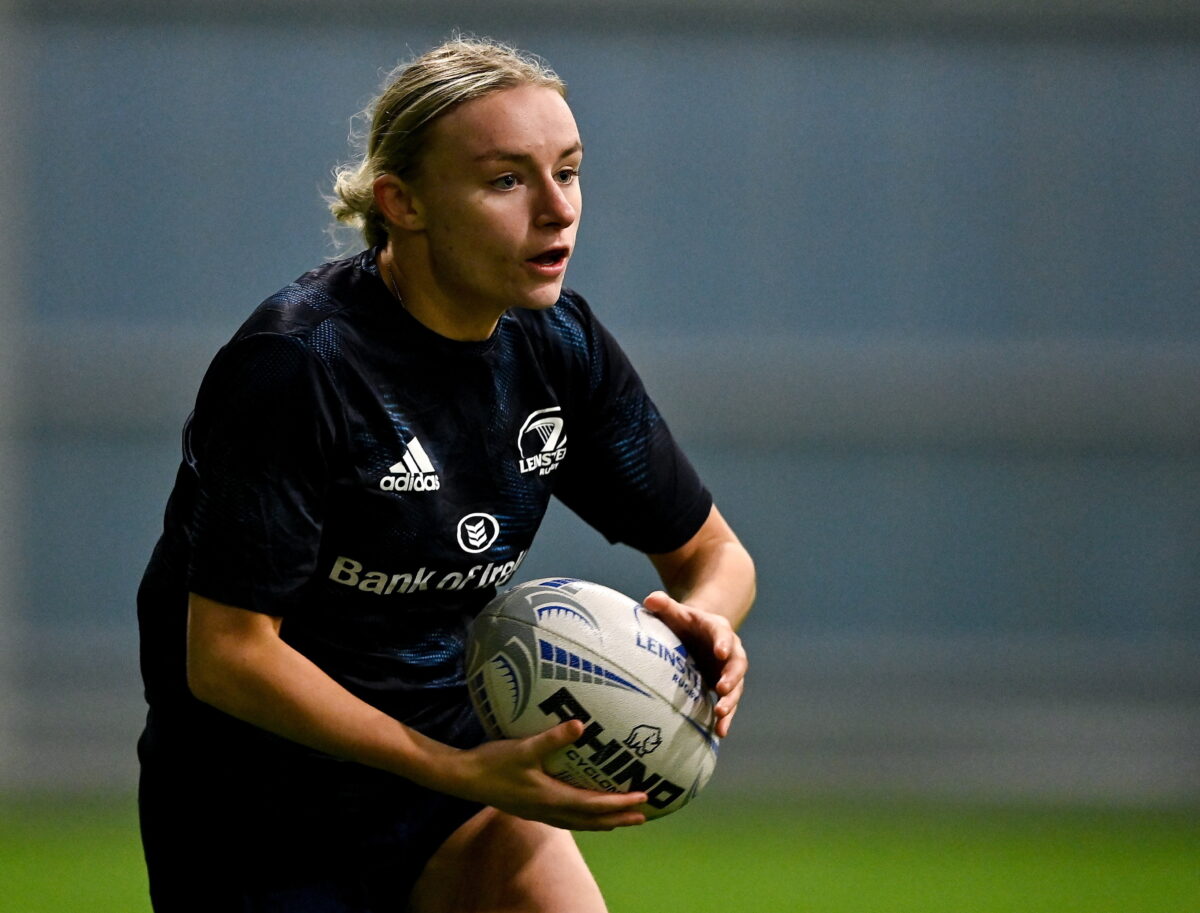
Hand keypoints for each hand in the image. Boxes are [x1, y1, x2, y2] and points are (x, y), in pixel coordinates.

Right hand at [454, 720, 648, 830]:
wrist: (464, 778)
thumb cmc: (494, 763)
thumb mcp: (524, 748)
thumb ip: (553, 738)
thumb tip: (581, 725)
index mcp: (551, 798)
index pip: (594, 805)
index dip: (620, 803)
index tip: (643, 799)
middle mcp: (548, 810)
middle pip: (591, 820)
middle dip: (618, 818)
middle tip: (642, 816)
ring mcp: (538, 812)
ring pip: (579, 823)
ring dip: (602, 821)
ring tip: (620, 819)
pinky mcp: (530, 808)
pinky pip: (566, 819)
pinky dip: (583, 818)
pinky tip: (582, 811)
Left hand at [642, 591, 746, 737]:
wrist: (695, 632)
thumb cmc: (682, 621)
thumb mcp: (675, 612)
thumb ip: (664, 605)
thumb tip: (650, 599)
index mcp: (717, 629)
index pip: (722, 634)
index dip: (723, 642)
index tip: (721, 652)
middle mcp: (729, 651)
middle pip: (737, 664)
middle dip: (731, 677)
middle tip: (721, 689)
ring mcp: (728, 671)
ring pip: (736, 687)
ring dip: (730, 702)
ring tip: (721, 716)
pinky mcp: (723, 687)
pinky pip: (728, 703)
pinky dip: (726, 717)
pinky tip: (720, 733)